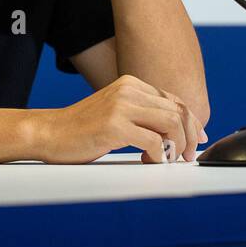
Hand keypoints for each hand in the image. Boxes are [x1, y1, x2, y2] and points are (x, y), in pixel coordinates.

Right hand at [34, 74, 207, 163]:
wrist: (49, 133)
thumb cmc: (82, 129)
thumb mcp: (116, 112)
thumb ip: (142, 115)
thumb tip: (175, 132)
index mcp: (131, 84)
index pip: (174, 99)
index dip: (191, 120)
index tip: (196, 138)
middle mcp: (129, 90)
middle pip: (178, 110)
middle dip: (189, 136)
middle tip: (187, 155)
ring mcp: (121, 106)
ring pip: (171, 123)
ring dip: (177, 146)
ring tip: (170, 160)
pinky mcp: (115, 126)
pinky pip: (153, 142)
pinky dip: (160, 156)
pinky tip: (151, 162)